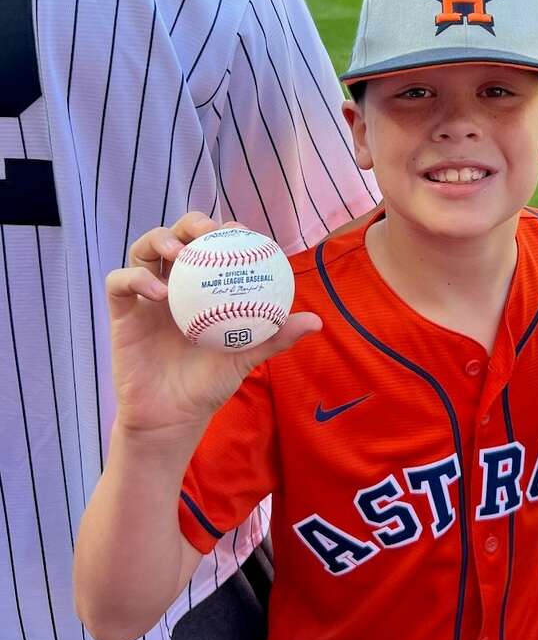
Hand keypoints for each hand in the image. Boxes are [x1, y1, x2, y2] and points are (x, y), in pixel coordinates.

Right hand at [106, 212, 321, 441]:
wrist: (174, 416)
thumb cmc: (211, 382)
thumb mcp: (246, 356)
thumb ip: (276, 337)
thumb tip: (316, 321)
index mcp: (203, 286)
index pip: (213, 244)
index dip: (227, 230)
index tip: (244, 231)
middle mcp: (175, 283)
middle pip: (178, 236)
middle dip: (192, 223)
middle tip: (208, 230)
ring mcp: (145, 296)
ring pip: (144, 249)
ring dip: (161, 240)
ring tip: (179, 252)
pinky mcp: (121, 312)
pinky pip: (119, 283)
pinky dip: (135, 278)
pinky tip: (158, 291)